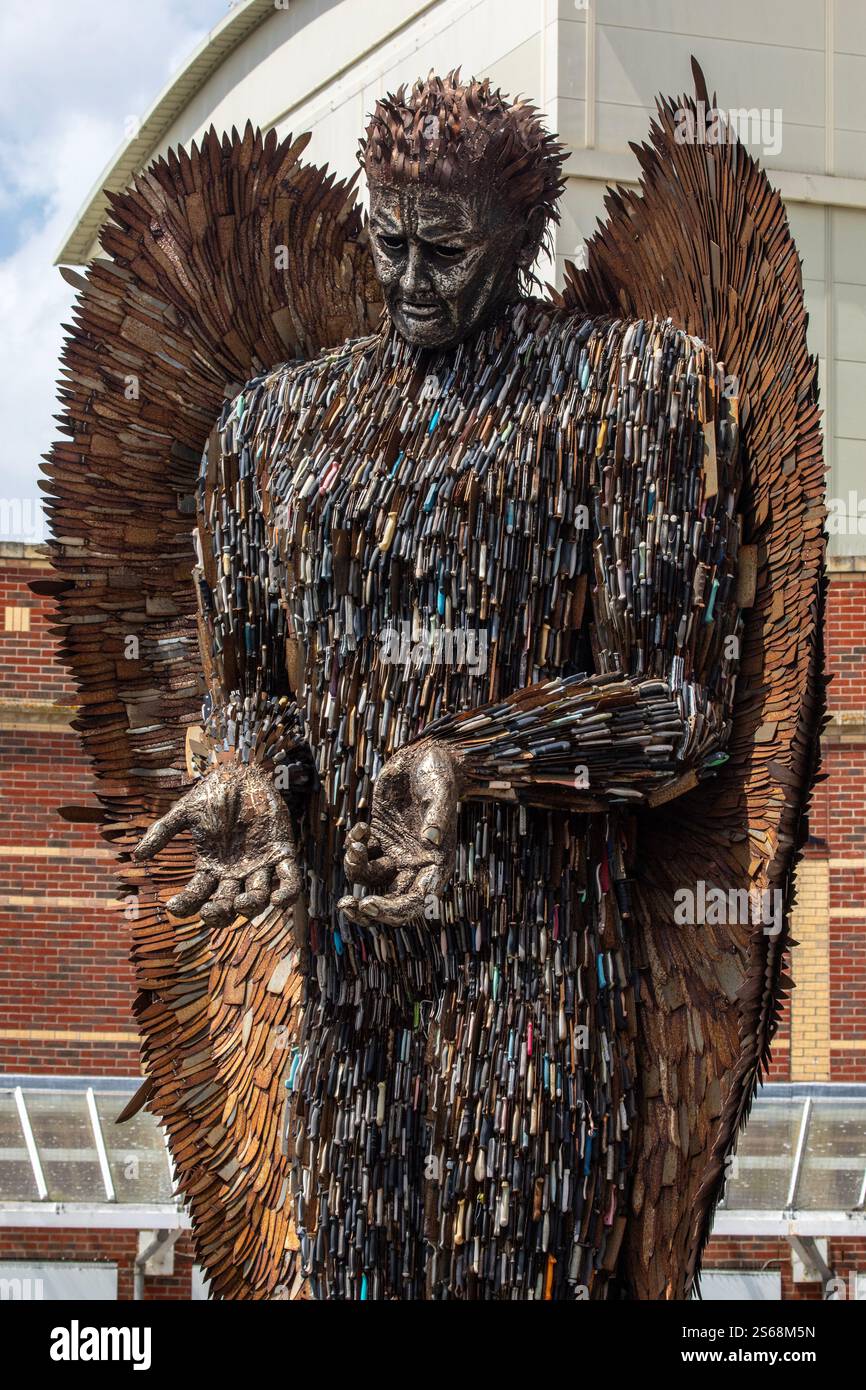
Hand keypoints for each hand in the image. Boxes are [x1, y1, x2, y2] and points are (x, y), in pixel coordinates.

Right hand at [134, 762, 301, 926]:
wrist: (243, 773)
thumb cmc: (213, 794)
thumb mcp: (184, 812)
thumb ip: (161, 832)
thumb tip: (137, 855)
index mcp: (211, 868)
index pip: (196, 897)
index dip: (185, 906)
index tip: (172, 906)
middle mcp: (234, 874)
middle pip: (226, 907)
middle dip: (218, 914)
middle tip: (211, 909)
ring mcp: (258, 866)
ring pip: (257, 899)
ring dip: (249, 906)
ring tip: (240, 900)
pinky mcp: (281, 853)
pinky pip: (289, 881)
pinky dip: (287, 894)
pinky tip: (277, 899)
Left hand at [337, 740, 459, 926]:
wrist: (423, 756)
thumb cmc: (437, 773)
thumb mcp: (440, 790)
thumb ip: (438, 815)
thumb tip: (431, 839)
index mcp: (435, 863)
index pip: (416, 901)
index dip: (393, 910)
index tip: (368, 904)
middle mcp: (414, 864)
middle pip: (391, 902)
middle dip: (367, 909)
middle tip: (347, 905)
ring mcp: (394, 852)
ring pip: (369, 879)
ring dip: (356, 868)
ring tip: (356, 845)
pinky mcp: (378, 838)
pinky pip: (360, 855)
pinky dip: (353, 847)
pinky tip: (361, 827)